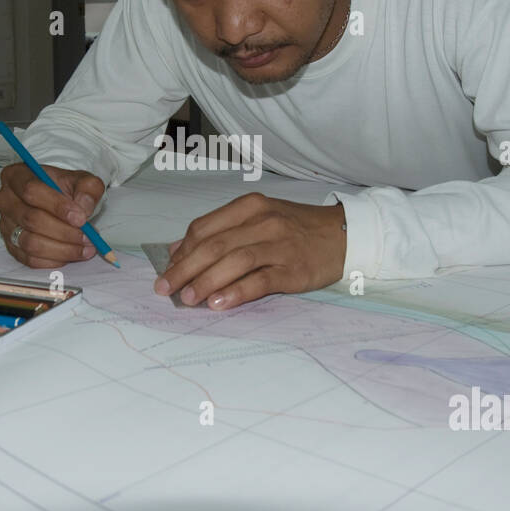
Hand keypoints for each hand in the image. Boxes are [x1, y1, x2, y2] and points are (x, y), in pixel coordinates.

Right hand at [0, 163, 105, 268]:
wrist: (57, 200)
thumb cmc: (64, 188)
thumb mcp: (81, 180)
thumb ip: (87, 189)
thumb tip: (84, 207)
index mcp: (16, 176)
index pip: (31, 191)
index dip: (57, 206)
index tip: (80, 218)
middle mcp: (5, 200)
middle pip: (31, 219)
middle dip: (64, 231)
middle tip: (88, 236)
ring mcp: (6, 225)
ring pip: (30, 243)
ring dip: (62, 249)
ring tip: (85, 247)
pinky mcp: (11, 246)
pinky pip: (30, 259)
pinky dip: (54, 260)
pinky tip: (72, 253)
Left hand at [154, 193, 345, 309]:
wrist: (344, 234)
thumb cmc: (296, 228)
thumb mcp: (259, 218)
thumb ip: (222, 231)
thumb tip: (179, 252)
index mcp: (249, 207)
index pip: (204, 228)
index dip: (182, 251)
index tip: (166, 270)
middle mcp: (262, 222)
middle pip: (214, 246)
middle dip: (184, 269)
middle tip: (165, 289)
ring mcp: (279, 245)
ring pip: (233, 262)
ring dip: (205, 282)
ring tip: (187, 299)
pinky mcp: (293, 269)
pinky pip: (260, 280)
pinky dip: (236, 292)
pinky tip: (218, 303)